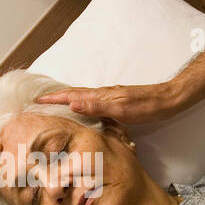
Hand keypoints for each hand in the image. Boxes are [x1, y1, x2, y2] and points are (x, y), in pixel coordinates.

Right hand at [35, 79, 185, 124]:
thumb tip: (72, 105)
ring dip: (67, 100)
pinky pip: (92, 101)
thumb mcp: (121, 109)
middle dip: (56, 97)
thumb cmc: (147, 107)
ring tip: (55, 105)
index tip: (37, 100)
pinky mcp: (117, 101)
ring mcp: (110, 96)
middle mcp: (103, 94)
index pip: (71, 96)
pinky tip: (84, 110)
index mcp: (101, 96)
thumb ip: (97, 106)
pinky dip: (81, 104)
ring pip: (82, 97)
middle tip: (40, 101)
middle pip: (74, 94)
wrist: (168, 99)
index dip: (54, 98)